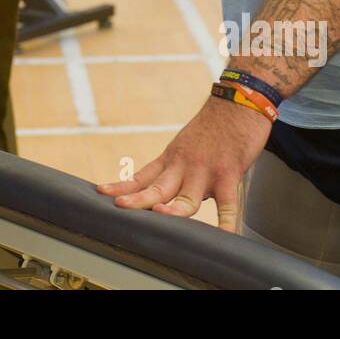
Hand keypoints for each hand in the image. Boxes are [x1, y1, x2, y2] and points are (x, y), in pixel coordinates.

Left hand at [97, 96, 272, 230]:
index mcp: (171, 159)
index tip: (102, 192)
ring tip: (160, 215)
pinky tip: (224, 235)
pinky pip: (227, 203)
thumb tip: (167, 196)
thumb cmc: (212, 128)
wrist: (238, 103)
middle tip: (120, 205)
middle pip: (157, 188)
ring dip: (174, 209)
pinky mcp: (228, 173)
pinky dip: (226, 221)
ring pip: (187, 198)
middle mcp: (183, 166)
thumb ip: (177, 172)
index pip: (141, 176)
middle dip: (138, 199)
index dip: (121, 185)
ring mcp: (205, 171)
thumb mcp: (185, 145)